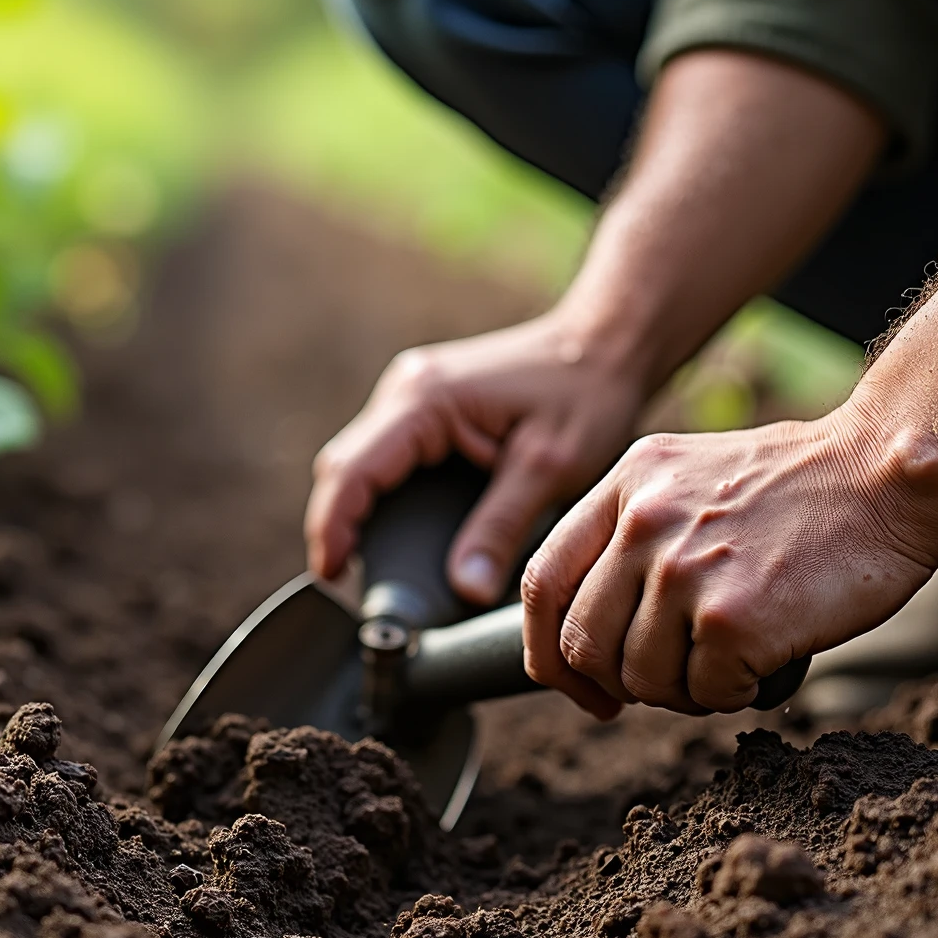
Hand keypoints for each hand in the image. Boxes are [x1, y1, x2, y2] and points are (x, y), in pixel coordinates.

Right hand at [305, 312, 644, 603]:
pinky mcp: (428, 404)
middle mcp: (407, 389)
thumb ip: (503, 529)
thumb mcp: (549, 468)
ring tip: (365, 564)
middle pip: (344, 466)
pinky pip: (385, 453)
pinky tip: (395, 530)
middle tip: (347, 581)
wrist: (607, 346)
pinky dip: (380, 494)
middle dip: (337, 524)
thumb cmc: (585, 396)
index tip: (331, 575)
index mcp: (425, 400)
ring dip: (355, 509)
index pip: (352, 471)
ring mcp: (413, 392)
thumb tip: (465, 590)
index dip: (332, 527)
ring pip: (360, 460)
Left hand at [521, 413, 937, 714]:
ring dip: (685, 690)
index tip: (579, 683)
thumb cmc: (805, 490)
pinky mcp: (731, 618)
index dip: (547, 650)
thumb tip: (591, 627)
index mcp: (628, 486)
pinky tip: (766, 658)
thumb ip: (636, 535)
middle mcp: (644, 524)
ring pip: (642, 678)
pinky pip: (705, 693)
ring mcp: (684, 571)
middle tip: (673, 681)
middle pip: (583, 644)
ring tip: (732, 659)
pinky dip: (735, 694)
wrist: (889, 475)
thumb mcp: (694, 481)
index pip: (543, 582)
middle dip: (621, 683)